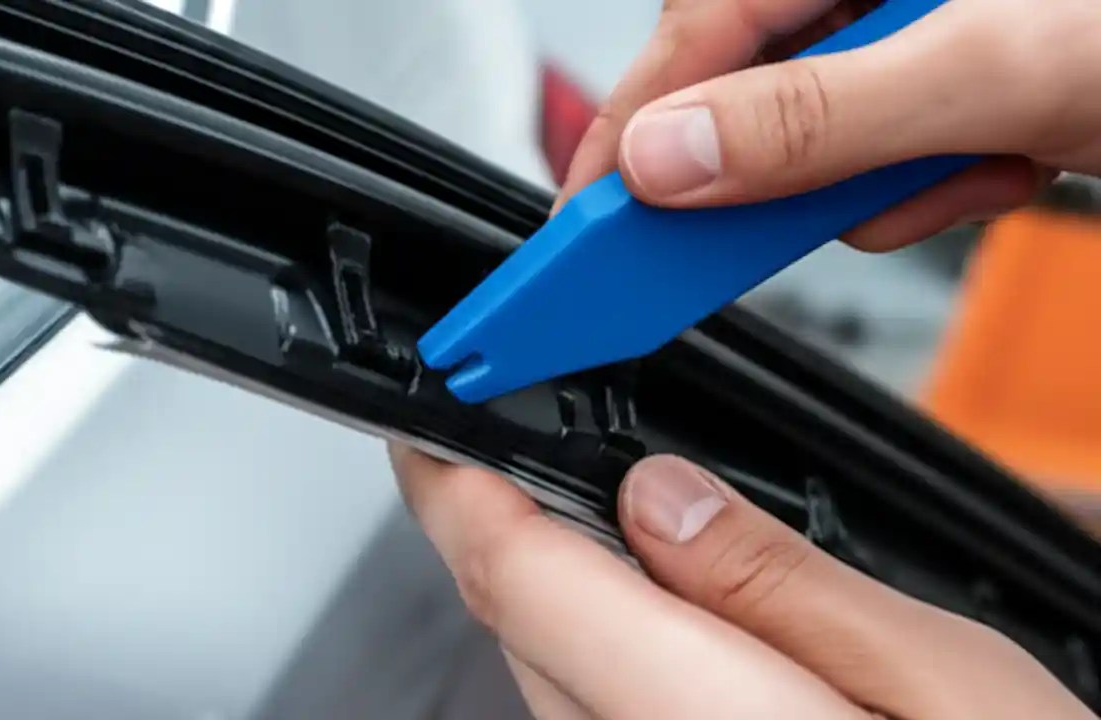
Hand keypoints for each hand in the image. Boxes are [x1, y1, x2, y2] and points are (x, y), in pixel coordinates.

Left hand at [390, 445, 1095, 718]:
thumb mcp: (938, 677)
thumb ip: (776, 584)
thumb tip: (658, 499)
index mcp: (698, 719)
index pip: (515, 580)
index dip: (453, 488)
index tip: (428, 425)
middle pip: (517, 626)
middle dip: (502, 524)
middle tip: (514, 441)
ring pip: (545, 673)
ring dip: (548, 587)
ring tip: (594, 514)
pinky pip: (589, 715)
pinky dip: (596, 649)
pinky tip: (654, 617)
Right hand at [561, 0, 1100, 250]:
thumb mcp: (996, 63)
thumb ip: (816, 116)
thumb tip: (671, 161)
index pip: (691, 39)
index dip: (634, 137)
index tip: (590, 228)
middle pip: (759, 89)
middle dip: (799, 166)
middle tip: (795, 218)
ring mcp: (916, 24)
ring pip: (830, 131)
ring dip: (893, 178)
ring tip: (981, 162)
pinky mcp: (956, 73)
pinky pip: (899, 145)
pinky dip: (943, 178)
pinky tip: (1006, 162)